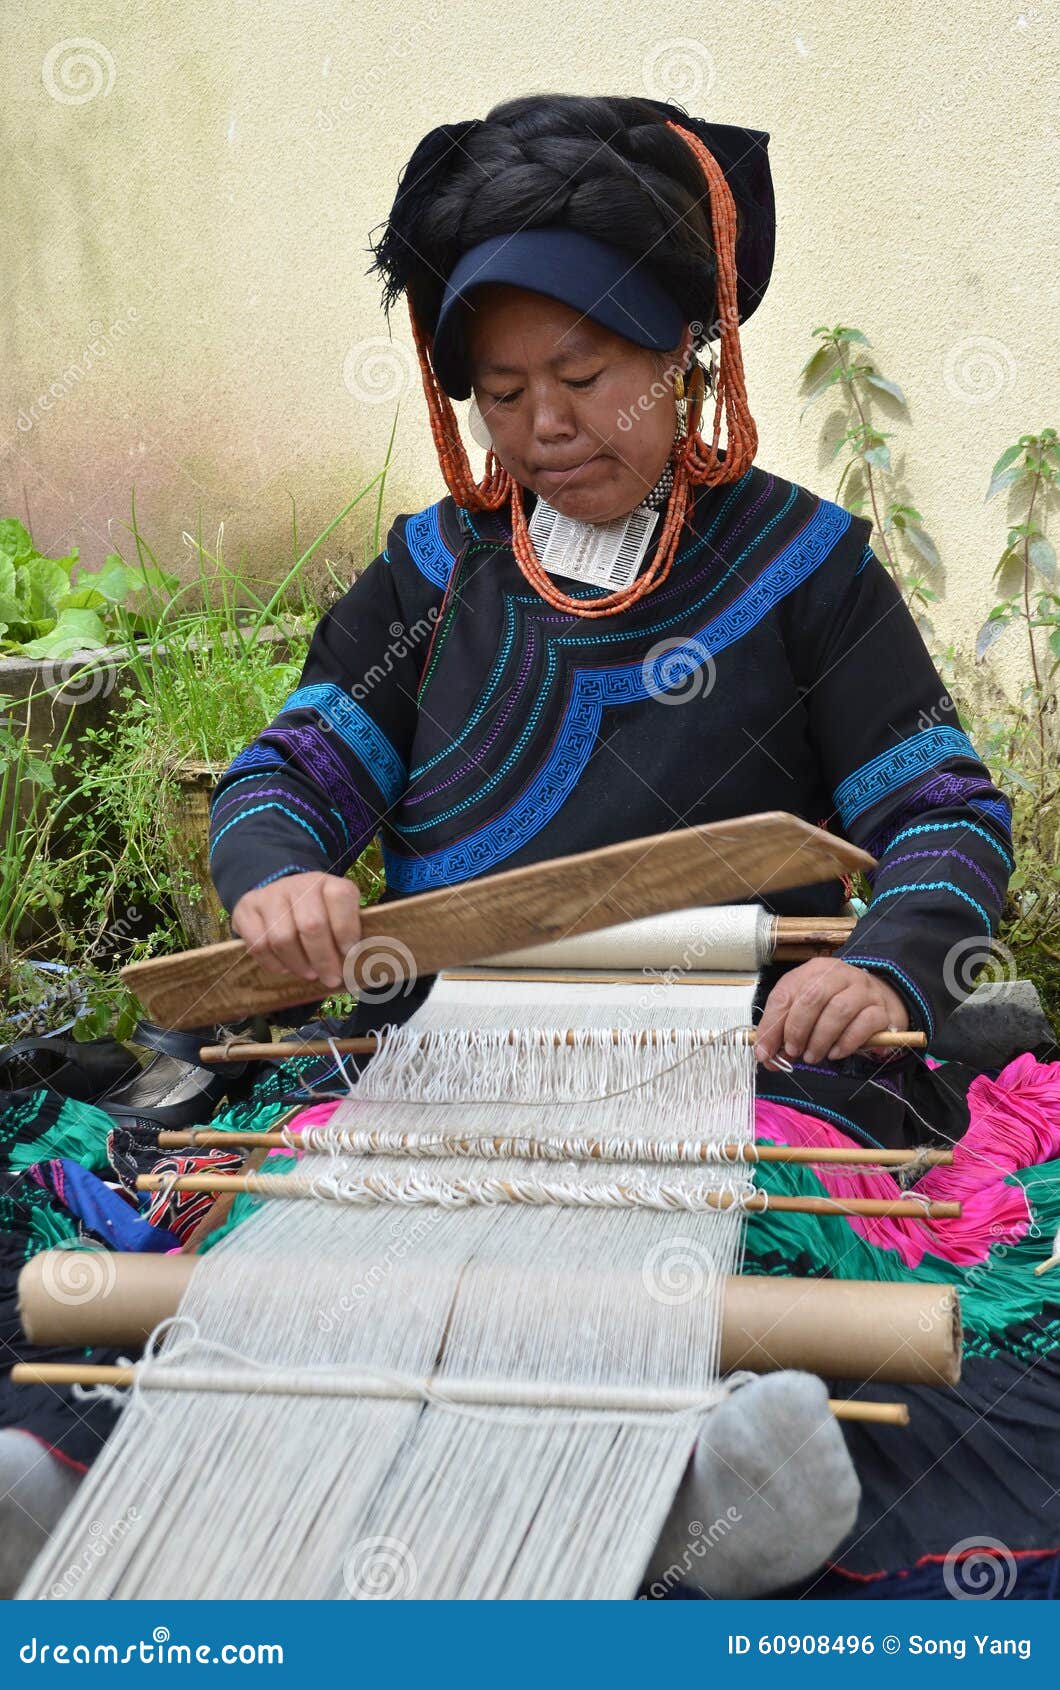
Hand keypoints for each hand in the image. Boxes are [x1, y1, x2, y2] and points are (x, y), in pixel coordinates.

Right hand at [231, 872, 362, 991]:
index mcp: (327, 883)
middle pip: (312, 925)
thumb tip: (359, 966)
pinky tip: (285, 969)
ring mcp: (270, 894)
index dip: (346, 929)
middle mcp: (299, 884)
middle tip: (331, 979)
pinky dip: (273, 963)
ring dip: (298, 964)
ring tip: (309, 974)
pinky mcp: (247, 908)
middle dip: (324, 959)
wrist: (280, 895)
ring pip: (282, 938)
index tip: (349, 954)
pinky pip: (258, 944)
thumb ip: (349, 934)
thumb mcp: (338, 914)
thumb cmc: (318, 913)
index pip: (341, 897)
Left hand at [753, 957, 909, 1070]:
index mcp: (813, 971)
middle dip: (797, 1030)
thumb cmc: (833, 1005)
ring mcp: (863, 990)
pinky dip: (846, 1043)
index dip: (772, 1025)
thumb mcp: (804, 1010)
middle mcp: (839, 974)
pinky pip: (864, 1025)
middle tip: (793, 1052)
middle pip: (812, 997)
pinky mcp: (881, 1010)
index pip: (785, 994)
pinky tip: (835, 1053)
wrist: (879, 1000)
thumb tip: (765, 1055)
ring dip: (820, 1039)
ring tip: (812, 1056)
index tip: (765, 1052)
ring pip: (839, 1011)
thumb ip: (783, 1030)